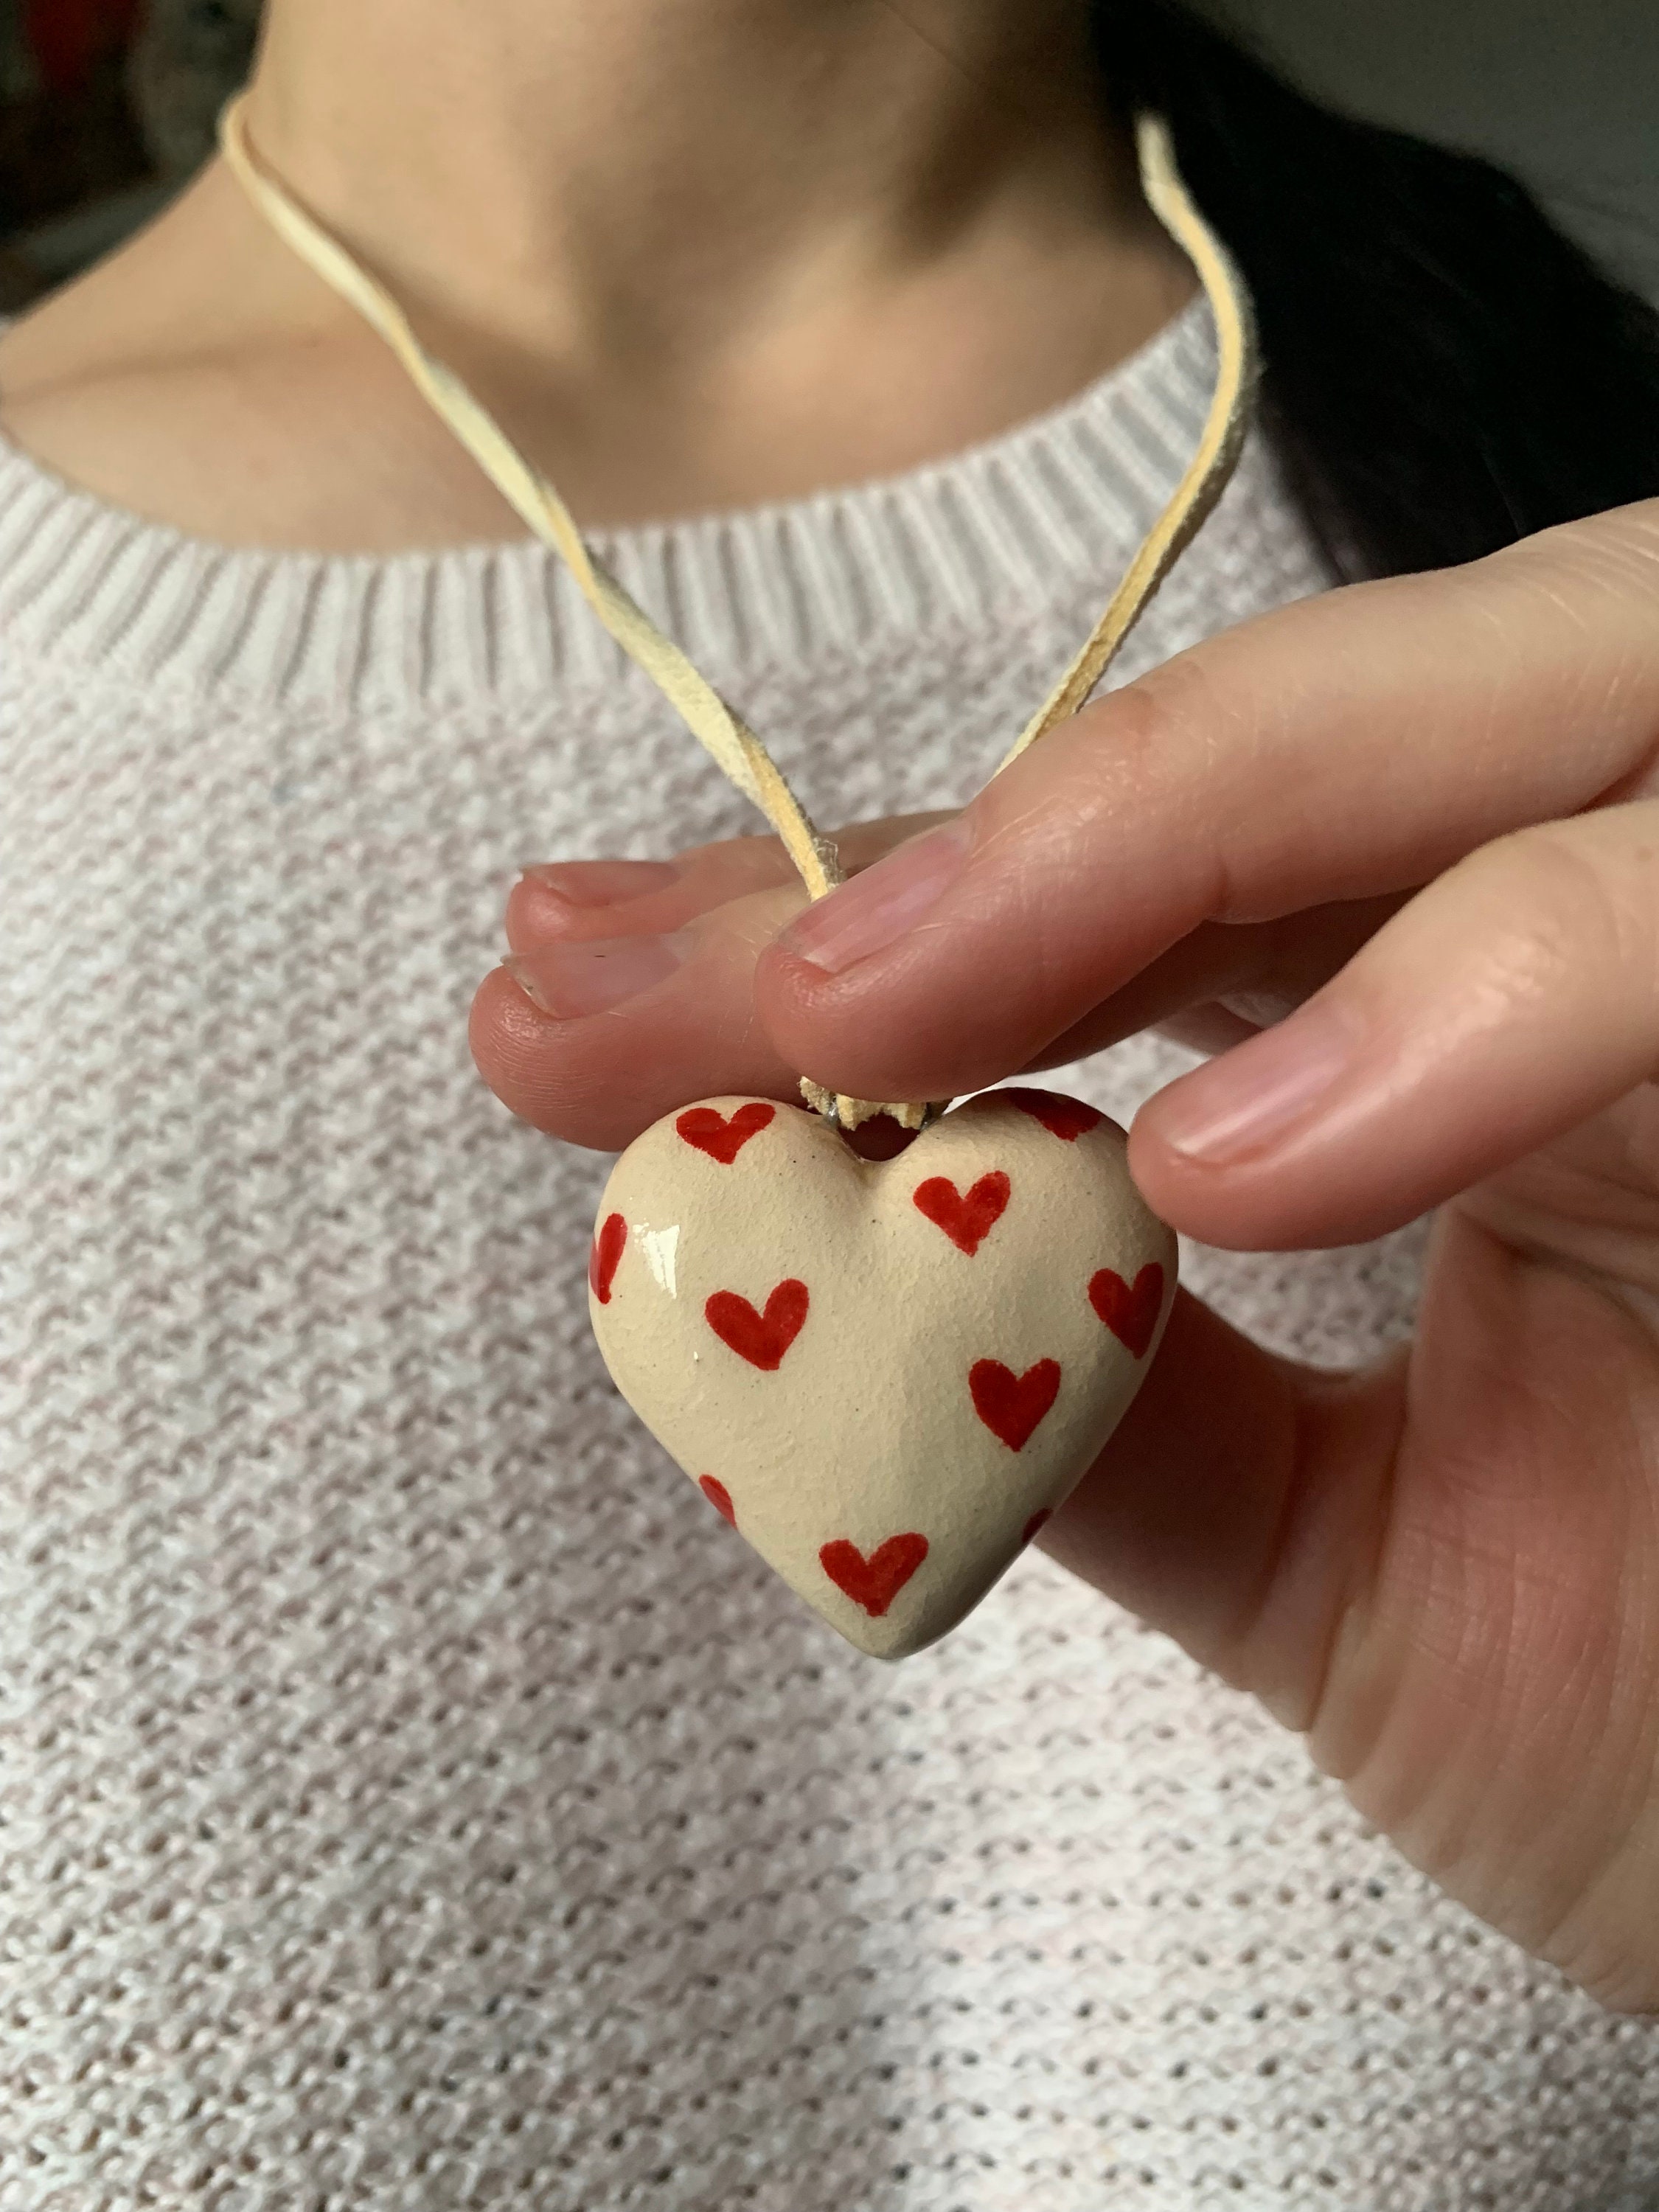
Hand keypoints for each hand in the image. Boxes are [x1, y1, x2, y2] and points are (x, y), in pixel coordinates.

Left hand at [471, 501, 1658, 2011]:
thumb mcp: (1337, 1573)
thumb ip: (1092, 1402)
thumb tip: (782, 1269)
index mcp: (1493, 1028)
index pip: (1165, 872)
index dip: (878, 907)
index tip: (580, 1000)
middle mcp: (1641, 923)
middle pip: (1336, 720)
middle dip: (996, 831)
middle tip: (684, 980)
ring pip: (1551, 691)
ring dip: (1182, 829)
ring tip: (871, 1019)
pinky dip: (1488, 996)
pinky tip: (1246, 1158)